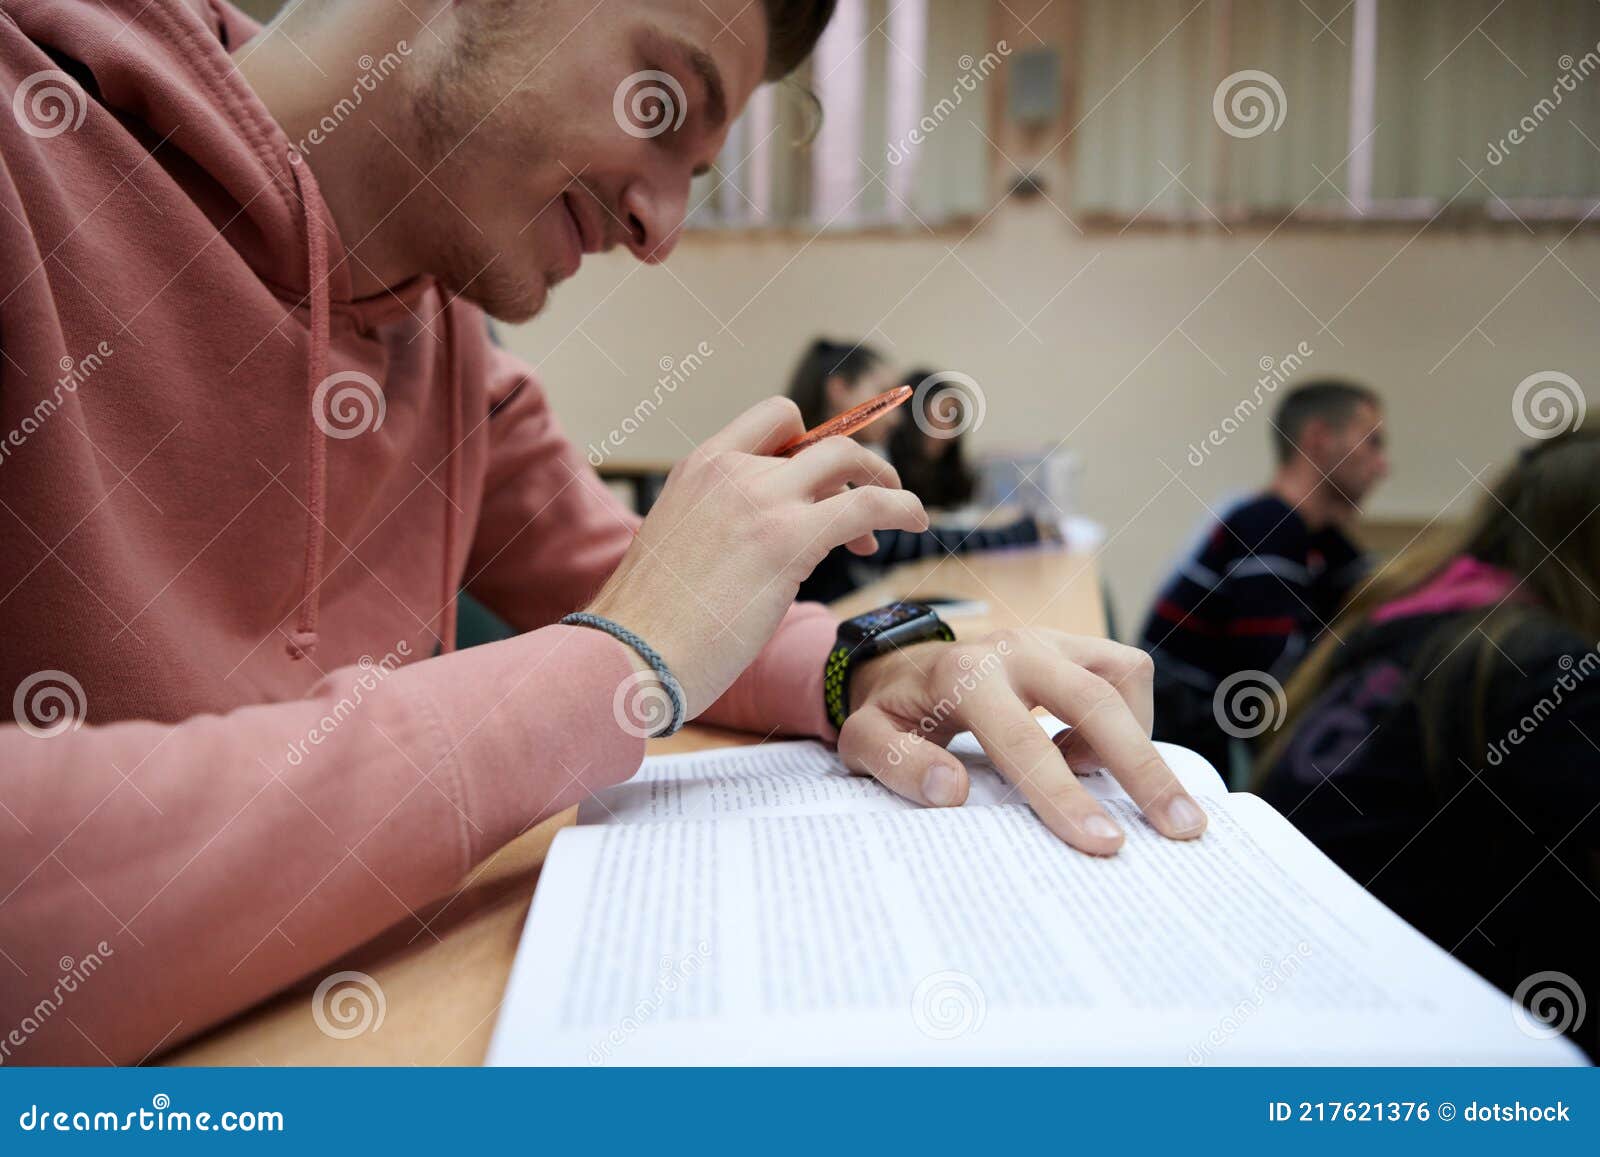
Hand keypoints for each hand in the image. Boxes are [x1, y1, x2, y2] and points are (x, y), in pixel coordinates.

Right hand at [587, 396, 926, 717]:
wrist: (628, 653)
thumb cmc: (649, 622)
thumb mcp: (679, 543)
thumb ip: (720, 525)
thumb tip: (760, 547)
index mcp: (700, 466)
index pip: (774, 419)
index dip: (811, 442)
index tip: (824, 478)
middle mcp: (732, 469)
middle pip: (819, 439)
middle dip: (855, 465)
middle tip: (869, 501)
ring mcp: (761, 499)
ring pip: (849, 461)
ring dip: (884, 482)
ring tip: (901, 515)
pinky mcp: (789, 539)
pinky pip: (868, 504)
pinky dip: (903, 507)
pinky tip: (915, 524)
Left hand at [836, 628, 1207, 854]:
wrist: (902, 664)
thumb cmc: (892, 713)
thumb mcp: (866, 742)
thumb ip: (896, 765)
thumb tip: (950, 792)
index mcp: (962, 677)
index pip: (1024, 742)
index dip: (1064, 795)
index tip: (1104, 843)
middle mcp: (1015, 649)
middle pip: (1097, 702)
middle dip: (1144, 769)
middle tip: (1183, 830)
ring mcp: (1050, 639)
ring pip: (1125, 679)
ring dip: (1133, 740)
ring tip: (1095, 782)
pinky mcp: (1074, 643)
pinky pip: (1127, 673)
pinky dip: (1128, 717)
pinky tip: (1084, 751)